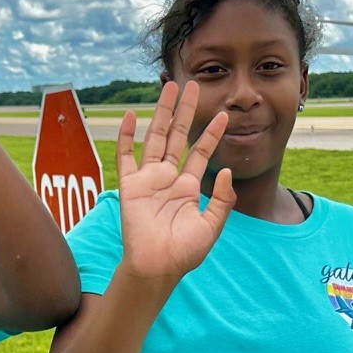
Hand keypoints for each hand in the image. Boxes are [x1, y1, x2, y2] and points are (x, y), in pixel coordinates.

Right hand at [114, 81, 236, 281]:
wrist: (157, 266)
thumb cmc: (184, 253)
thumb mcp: (212, 226)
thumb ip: (221, 199)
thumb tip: (226, 171)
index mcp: (187, 187)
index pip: (201, 152)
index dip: (212, 134)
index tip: (223, 115)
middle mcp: (167, 178)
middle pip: (177, 136)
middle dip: (186, 112)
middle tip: (193, 86)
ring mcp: (148, 179)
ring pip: (155, 137)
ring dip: (162, 113)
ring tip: (170, 88)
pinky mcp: (130, 185)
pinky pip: (126, 155)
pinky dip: (128, 135)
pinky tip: (133, 115)